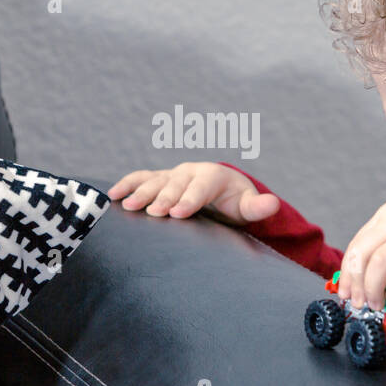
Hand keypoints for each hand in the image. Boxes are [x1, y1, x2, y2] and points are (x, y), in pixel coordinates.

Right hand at [107, 162, 280, 225]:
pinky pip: (140, 178)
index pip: (200, 188)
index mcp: (213, 176)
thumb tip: (273, 204)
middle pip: (175, 184)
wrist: (220, 190)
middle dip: (164, 198)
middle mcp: (190, 171)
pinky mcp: (159, 178)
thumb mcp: (247, 205)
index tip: (178, 214)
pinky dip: (127, 184)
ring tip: (129, 206)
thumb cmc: (234, 202)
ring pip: (155, 180)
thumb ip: (258, 207)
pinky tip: (112, 195)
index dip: (190, 200)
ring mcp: (172, 174)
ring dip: (141, 192)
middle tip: (154, 213)